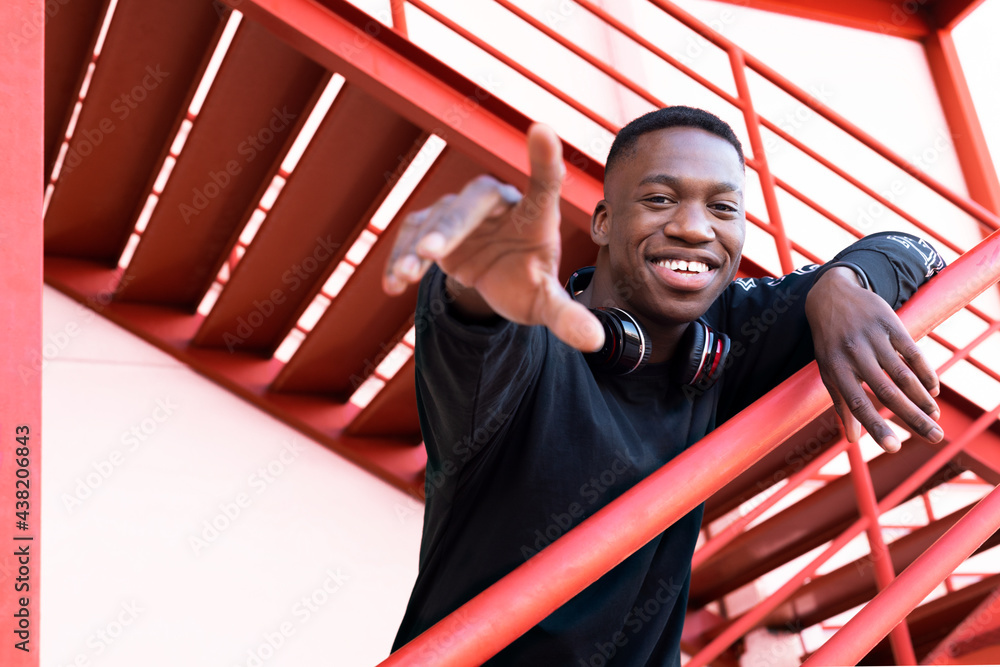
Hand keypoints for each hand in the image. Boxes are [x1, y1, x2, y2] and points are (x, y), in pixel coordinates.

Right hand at [382, 123, 602, 351]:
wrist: (491, 281)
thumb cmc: (525, 280)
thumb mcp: (545, 302)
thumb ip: (566, 316)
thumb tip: (594, 341)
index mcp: (534, 214)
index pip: (544, 182)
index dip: (543, 158)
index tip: (541, 130)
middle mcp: (495, 204)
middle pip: (474, 202)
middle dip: (451, 226)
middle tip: (433, 251)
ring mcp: (458, 212)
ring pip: (436, 220)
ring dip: (417, 248)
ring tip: (406, 276)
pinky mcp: (428, 226)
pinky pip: (410, 238)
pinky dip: (399, 259)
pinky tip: (393, 284)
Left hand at [805, 267, 942, 452]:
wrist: (831, 297)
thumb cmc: (830, 343)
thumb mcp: (828, 372)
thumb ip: (842, 405)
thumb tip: (852, 440)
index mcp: (836, 370)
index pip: (858, 404)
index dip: (876, 426)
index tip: (894, 448)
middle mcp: (854, 355)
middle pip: (888, 392)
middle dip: (913, 417)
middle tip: (936, 438)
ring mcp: (873, 338)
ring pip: (903, 374)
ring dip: (923, 398)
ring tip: (935, 417)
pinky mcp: (890, 324)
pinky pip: (913, 352)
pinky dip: (926, 373)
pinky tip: (933, 390)